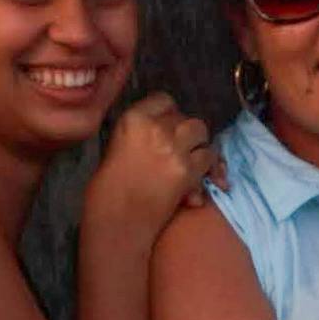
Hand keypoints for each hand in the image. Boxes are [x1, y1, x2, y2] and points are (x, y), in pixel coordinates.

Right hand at [86, 92, 222, 226]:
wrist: (117, 219)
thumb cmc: (109, 188)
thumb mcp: (118, 146)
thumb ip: (143, 133)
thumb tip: (170, 129)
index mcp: (132, 119)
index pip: (164, 100)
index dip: (170, 114)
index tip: (169, 126)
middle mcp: (155, 128)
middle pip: (187, 118)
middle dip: (187, 132)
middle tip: (181, 149)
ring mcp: (174, 148)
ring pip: (202, 134)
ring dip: (199, 147)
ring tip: (191, 162)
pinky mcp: (188, 170)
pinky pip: (209, 159)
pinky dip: (207, 169)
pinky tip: (196, 181)